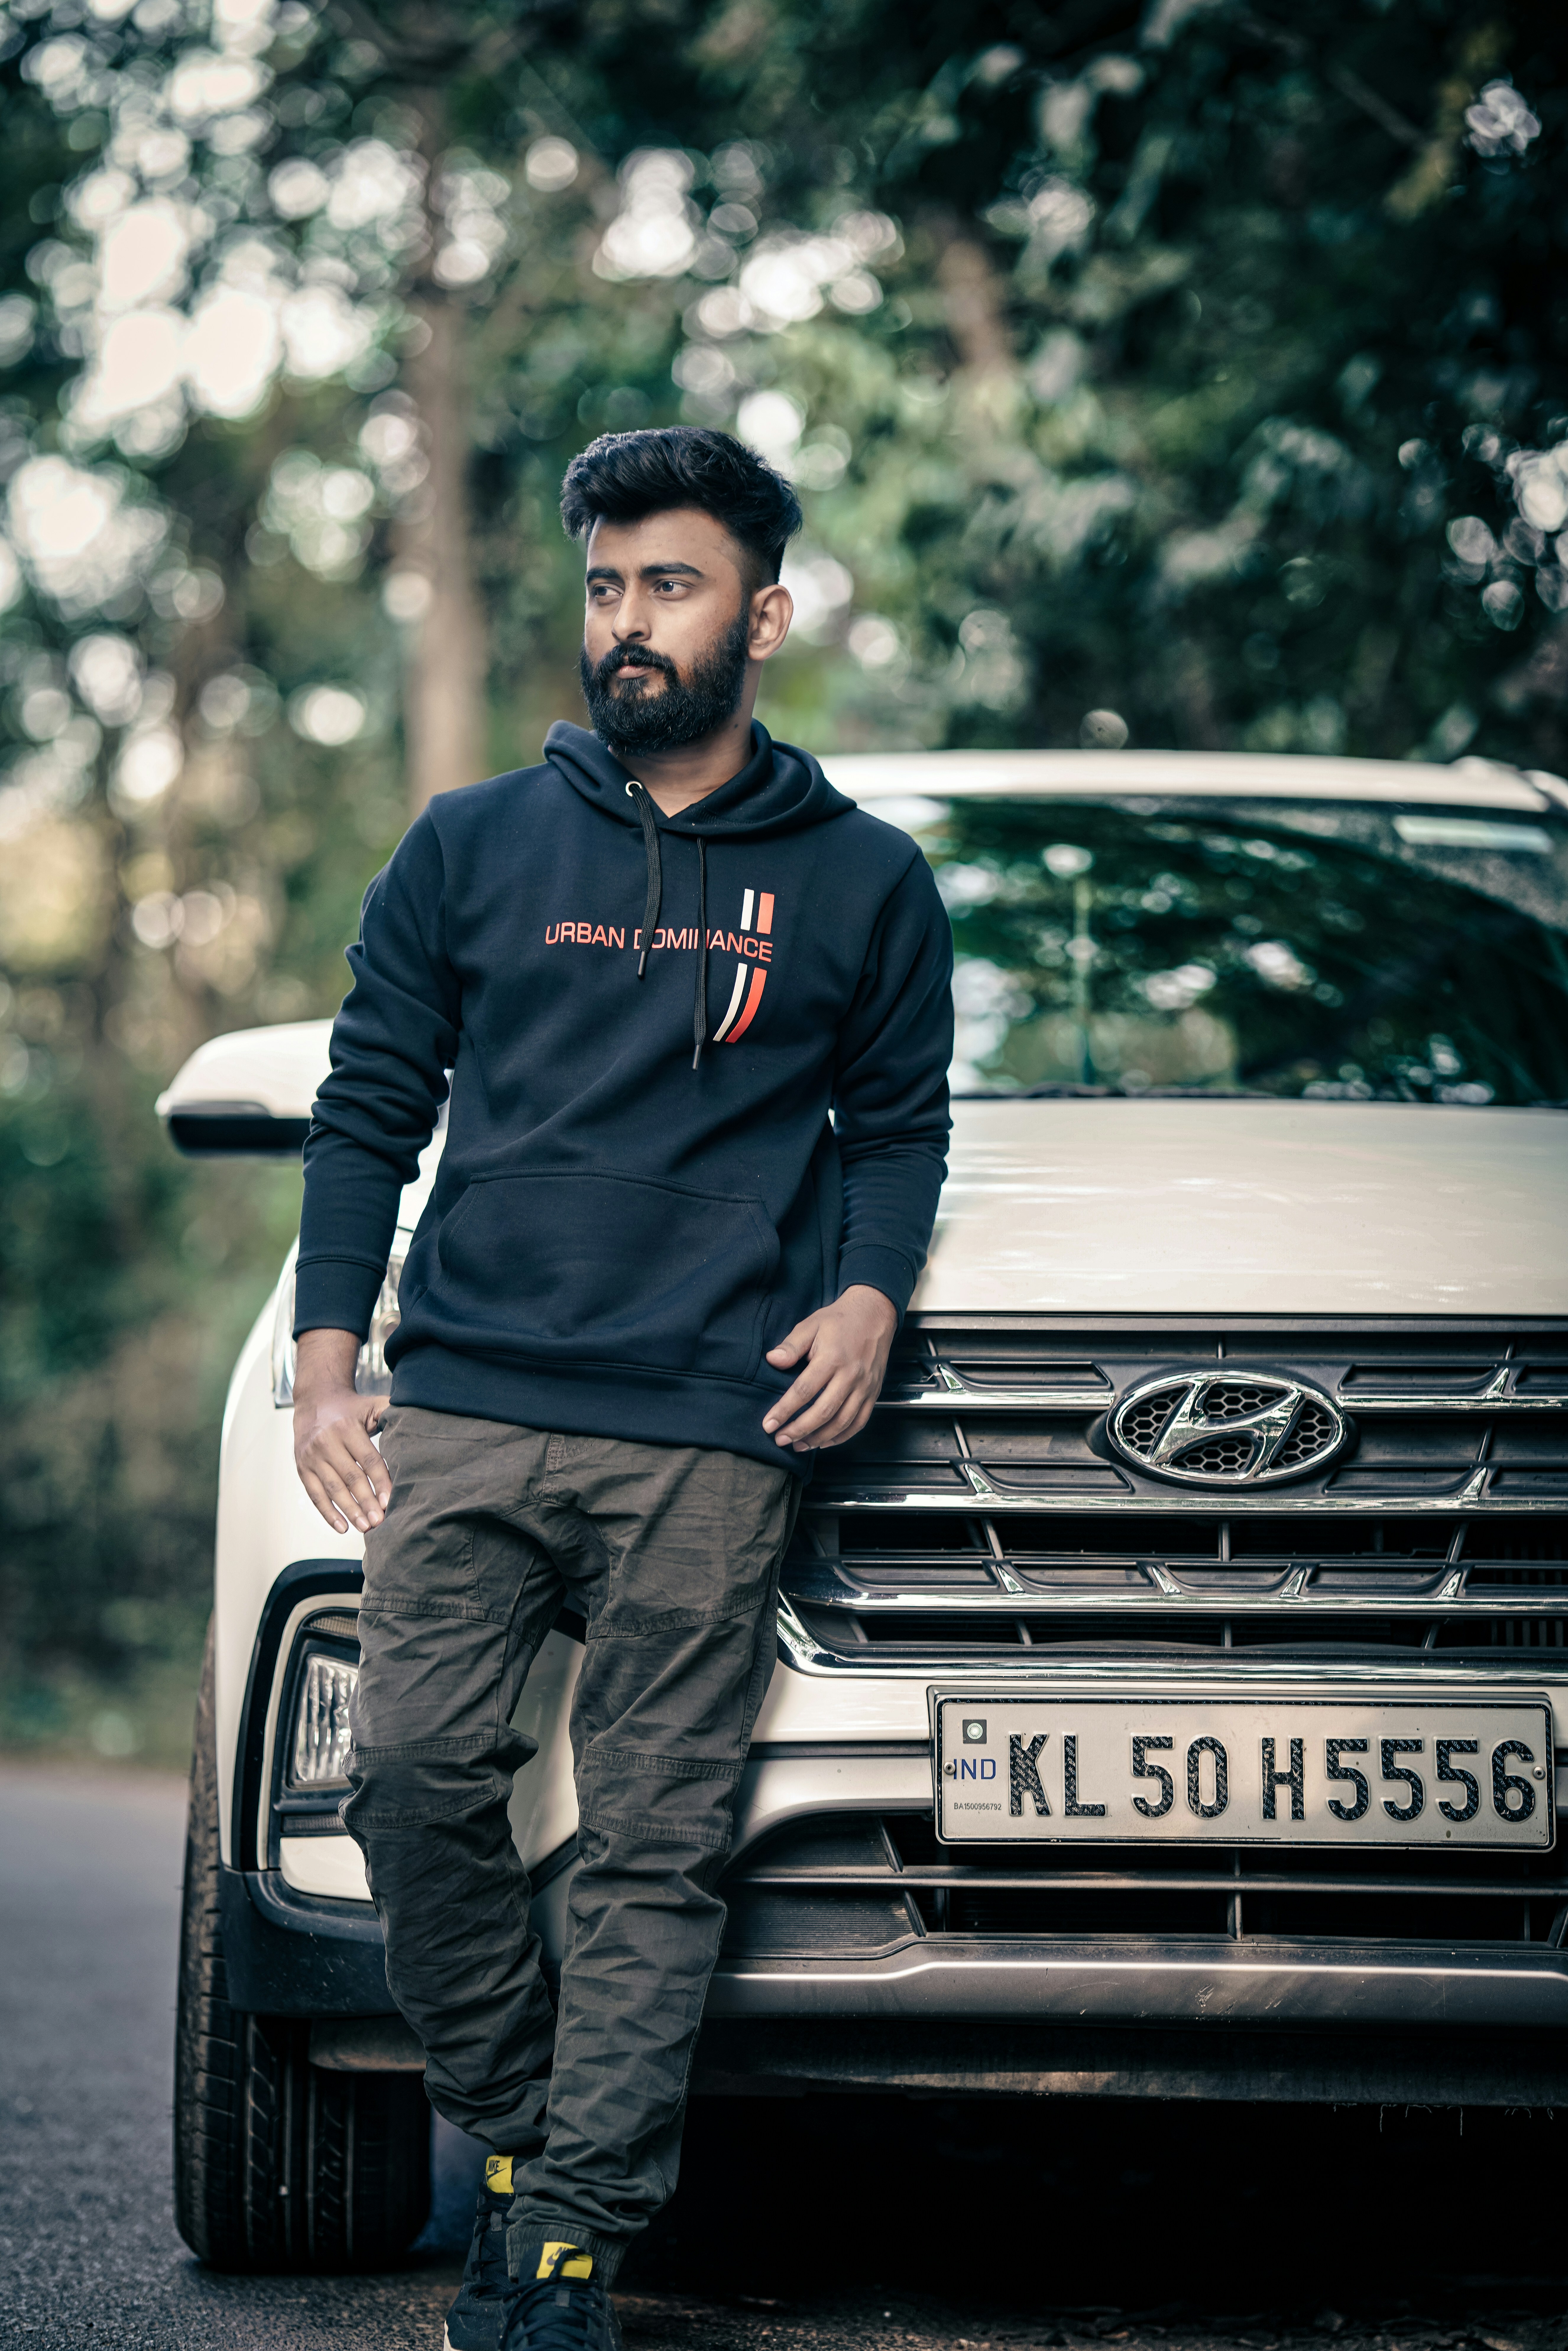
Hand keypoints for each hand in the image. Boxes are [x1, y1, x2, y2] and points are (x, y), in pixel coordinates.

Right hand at [293, 1327, 390, 1534]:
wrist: (314, 1401)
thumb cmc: (349, 1409)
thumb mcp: (370, 1406)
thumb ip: (390, 1414)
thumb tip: (416, 1422)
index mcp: (347, 1428)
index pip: (368, 1459)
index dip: (380, 1481)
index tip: (390, 1501)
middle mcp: (327, 1442)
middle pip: (351, 1477)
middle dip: (366, 1502)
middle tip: (380, 1521)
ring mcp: (312, 1457)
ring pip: (333, 1489)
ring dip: (350, 1511)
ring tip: (365, 1527)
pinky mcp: (302, 1468)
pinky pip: (315, 1495)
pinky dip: (328, 1513)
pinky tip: (342, 1527)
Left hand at [762, 1285, 898, 1452]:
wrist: (874, 1315)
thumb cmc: (839, 1320)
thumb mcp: (811, 1325)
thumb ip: (791, 1345)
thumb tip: (772, 1360)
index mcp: (832, 1358)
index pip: (804, 1391)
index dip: (784, 1410)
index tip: (769, 1424)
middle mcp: (851, 1376)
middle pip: (823, 1412)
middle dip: (799, 1430)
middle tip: (780, 1439)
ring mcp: (865, 1387)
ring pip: (842, 1422)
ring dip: (819, 1438)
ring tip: (798, 1445)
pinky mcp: (873, 1393)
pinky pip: (859, 1422)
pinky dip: (842, 1436)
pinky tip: (825, 1442)